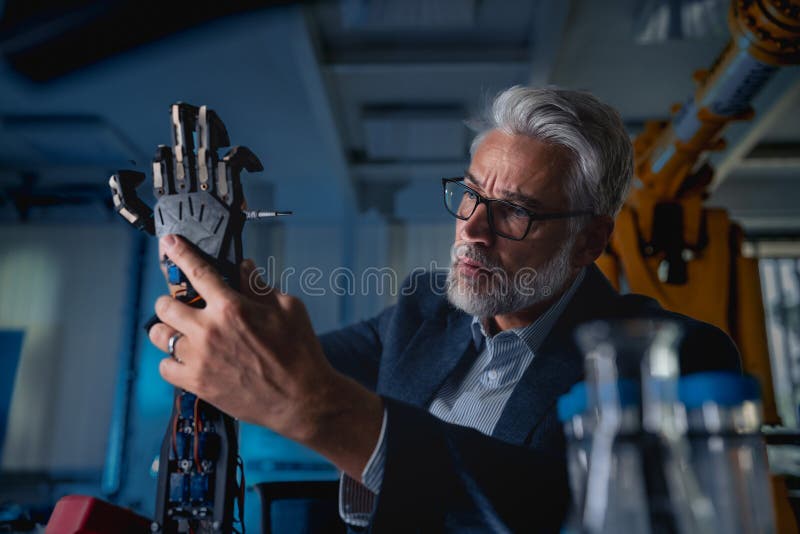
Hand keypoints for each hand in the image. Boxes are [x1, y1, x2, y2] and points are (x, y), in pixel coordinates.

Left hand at [148, 234, 382, 477]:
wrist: (302, 399)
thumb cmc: (300, 351)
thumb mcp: (288, 308)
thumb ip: (259, 286)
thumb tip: (243, 267)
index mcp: (232, 307)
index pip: (197, 271)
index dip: (179, 253)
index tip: (169, 243)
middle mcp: (209, 330)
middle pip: (165, 305)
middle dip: (171, 300)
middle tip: (182, 304)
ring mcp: (199, 358)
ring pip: (159, 336)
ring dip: (168, 329)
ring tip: (181, 332)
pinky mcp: (197, 384)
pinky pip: (165, 367)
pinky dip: (172, 361)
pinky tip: (187, 359)